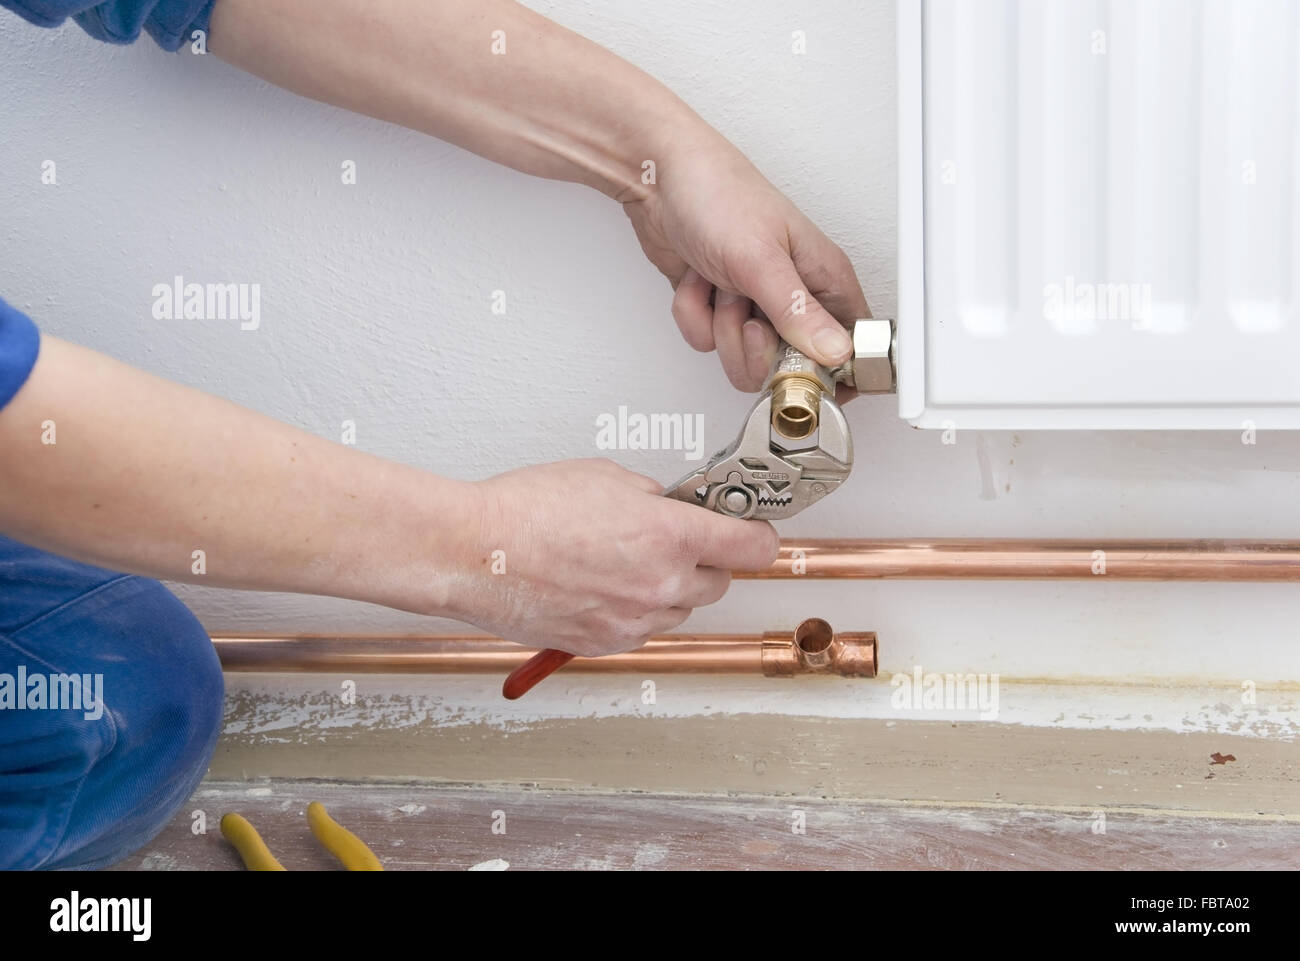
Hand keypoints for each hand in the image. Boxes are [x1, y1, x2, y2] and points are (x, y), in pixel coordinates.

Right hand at [453, 458, 778, 655]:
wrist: (475, 552)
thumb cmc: (526, 510)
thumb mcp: (606, 477)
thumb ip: (653, 497)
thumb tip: (672, 506)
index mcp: (670, 536)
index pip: (754, 547)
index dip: (757, 535)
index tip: (752, 528)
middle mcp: (661, 584)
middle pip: (720, 582)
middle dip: (706, 559)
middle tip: (676, 538)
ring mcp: (635, 620)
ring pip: (681, 608)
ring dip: (669, 587)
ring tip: (624, 560)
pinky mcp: (607, 643)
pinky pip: (643, 628)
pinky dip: (635, 610)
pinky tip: (603, 583)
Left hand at [622, 134, 871, 391]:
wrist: (659, 180)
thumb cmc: (719, 194)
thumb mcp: (761, 259)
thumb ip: (797, 312)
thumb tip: (835, 353)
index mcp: (824, 279)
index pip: (850, 346)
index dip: (828, 368)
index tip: (796, 366)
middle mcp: (794, 295)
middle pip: (790, 366)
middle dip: (755, 347)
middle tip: (746, 314)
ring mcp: (755, 304)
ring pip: (744, 360)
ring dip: (720, 327)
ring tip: (720, 286)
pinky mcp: (720, 308)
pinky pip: (708, 341)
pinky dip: (693, 315)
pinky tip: (698, 281)